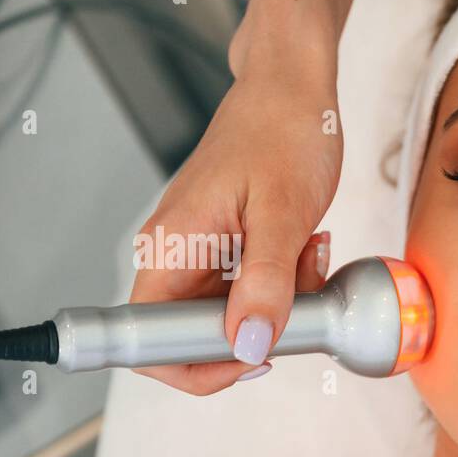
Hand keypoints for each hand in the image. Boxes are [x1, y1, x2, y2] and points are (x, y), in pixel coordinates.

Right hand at [127, 61, 342, 392]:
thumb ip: (266, 284)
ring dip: (281, 301)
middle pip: (199, 334)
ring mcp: (200, 250)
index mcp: (168, 247)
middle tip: (300, 291)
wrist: (293, 89)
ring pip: (234, 313)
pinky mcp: (226, 246)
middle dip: (258, 327)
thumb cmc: (283, 133)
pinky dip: (286, 281)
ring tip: (307, 251)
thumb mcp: (283, 214)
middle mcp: (174, 253)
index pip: (149, 342)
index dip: (198, 367)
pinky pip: (252, 288)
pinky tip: (306, 245)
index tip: (254, 358)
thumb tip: (248, 345)